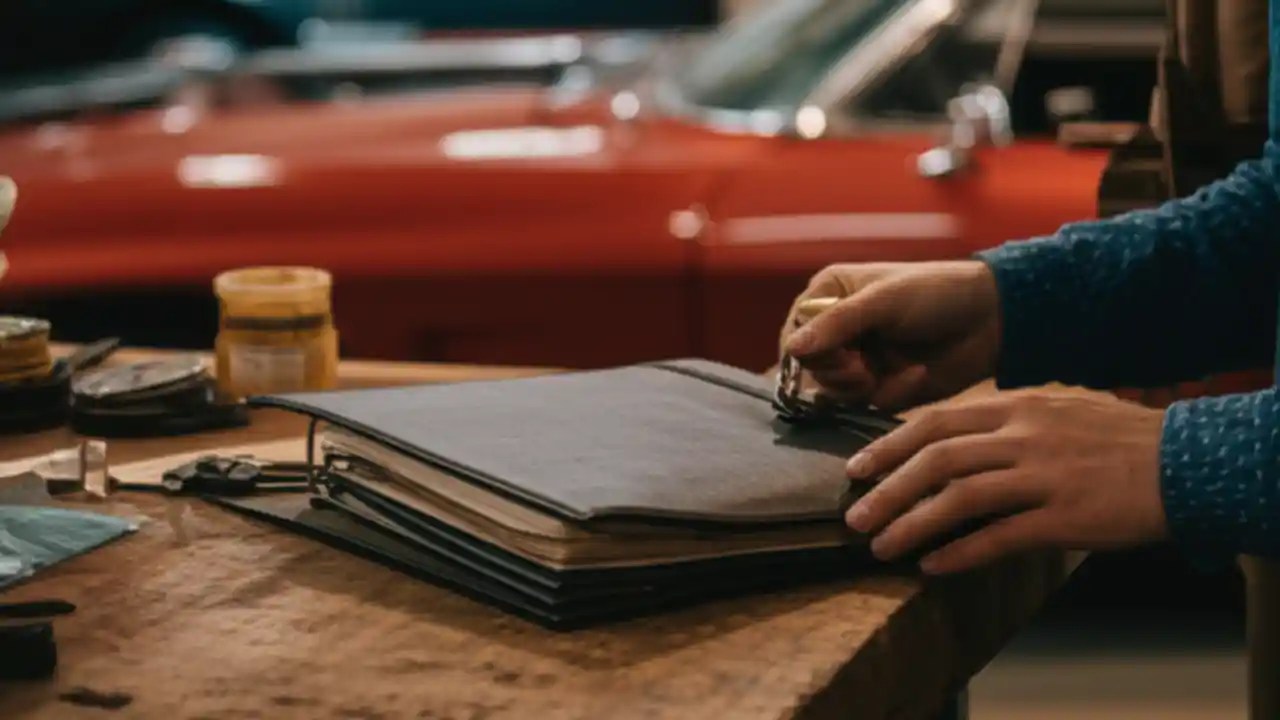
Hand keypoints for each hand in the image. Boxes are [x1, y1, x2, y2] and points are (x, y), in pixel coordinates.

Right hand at [779, 261, 1001, 411]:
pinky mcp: (880, 385)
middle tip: (863, 368)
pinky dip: (889, 393)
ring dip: (861, 387)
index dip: (812, 352)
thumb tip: (792, 349)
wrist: (991, 319)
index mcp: (830, 294)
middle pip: (809, 368)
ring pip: (832, 392)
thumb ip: (837, 324)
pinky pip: (865, 404)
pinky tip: (915, 375)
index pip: (794, 334)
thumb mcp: (883, 301)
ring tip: (890, 371)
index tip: (842, 353)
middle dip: (838, 373)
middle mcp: (836, 328)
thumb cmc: (936, 294)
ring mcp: (858, 358)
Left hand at [843, 389, 1167, 573]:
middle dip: (887, 488)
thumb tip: (955, 443)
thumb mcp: (1057, 412)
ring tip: (881, 547)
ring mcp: (1044, 475)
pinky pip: (999, 537)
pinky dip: (960, 553)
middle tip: (855, 516)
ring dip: (912, 524)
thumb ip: (1007, 423)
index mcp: (1018, 406)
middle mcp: (1024, 435)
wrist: (1185, 463)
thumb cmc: (1118, 441)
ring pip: (959, 498)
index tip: (857, 466)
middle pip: (937, 458)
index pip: (937, 420)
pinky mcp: (1065, 516)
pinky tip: (932, 566)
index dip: (890, 444)